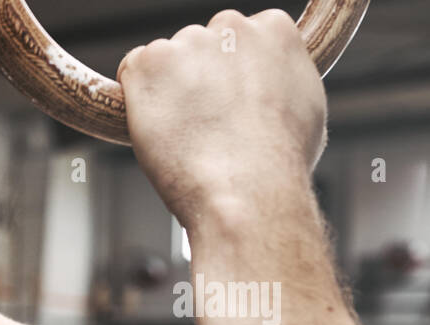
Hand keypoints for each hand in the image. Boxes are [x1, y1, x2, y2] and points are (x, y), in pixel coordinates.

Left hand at [117, 9, 326, 230]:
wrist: (246, 187)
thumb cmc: (277, 161)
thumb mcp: (303, 105)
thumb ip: (278, 79)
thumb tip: (267, 85)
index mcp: (274, 28)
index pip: (238, 36)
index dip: (228, 74)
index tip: (226, 101)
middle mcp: (231, 26)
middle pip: (200, 45)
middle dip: (197, 77)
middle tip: (202, 123)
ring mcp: (187, 43)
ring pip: (166, 61)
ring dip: (167, 90)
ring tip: (184, 134)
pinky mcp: (149, 63)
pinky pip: (132, 70)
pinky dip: (135, 96)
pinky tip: (154, 125)